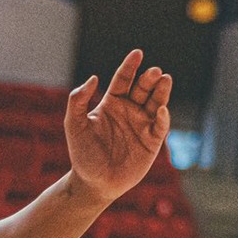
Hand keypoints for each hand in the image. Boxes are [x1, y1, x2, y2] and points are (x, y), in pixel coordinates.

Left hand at [65, 49, 171, 205]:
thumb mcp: (73, 124)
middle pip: (143, 88)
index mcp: (112, 103)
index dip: (130, 66)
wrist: (93, 183)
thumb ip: (78, 100)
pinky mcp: (153, 141)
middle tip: (154, 71)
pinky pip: (161, 125)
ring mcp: (143, 124)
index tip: (137, 53)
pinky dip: (163, 116)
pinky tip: (162, 109)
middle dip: (149, 78)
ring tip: (165, 78)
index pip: (124, 80)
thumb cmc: (83, 154)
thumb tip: (93, 78)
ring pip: (157, 102)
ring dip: (162, 90)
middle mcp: (130, 110)